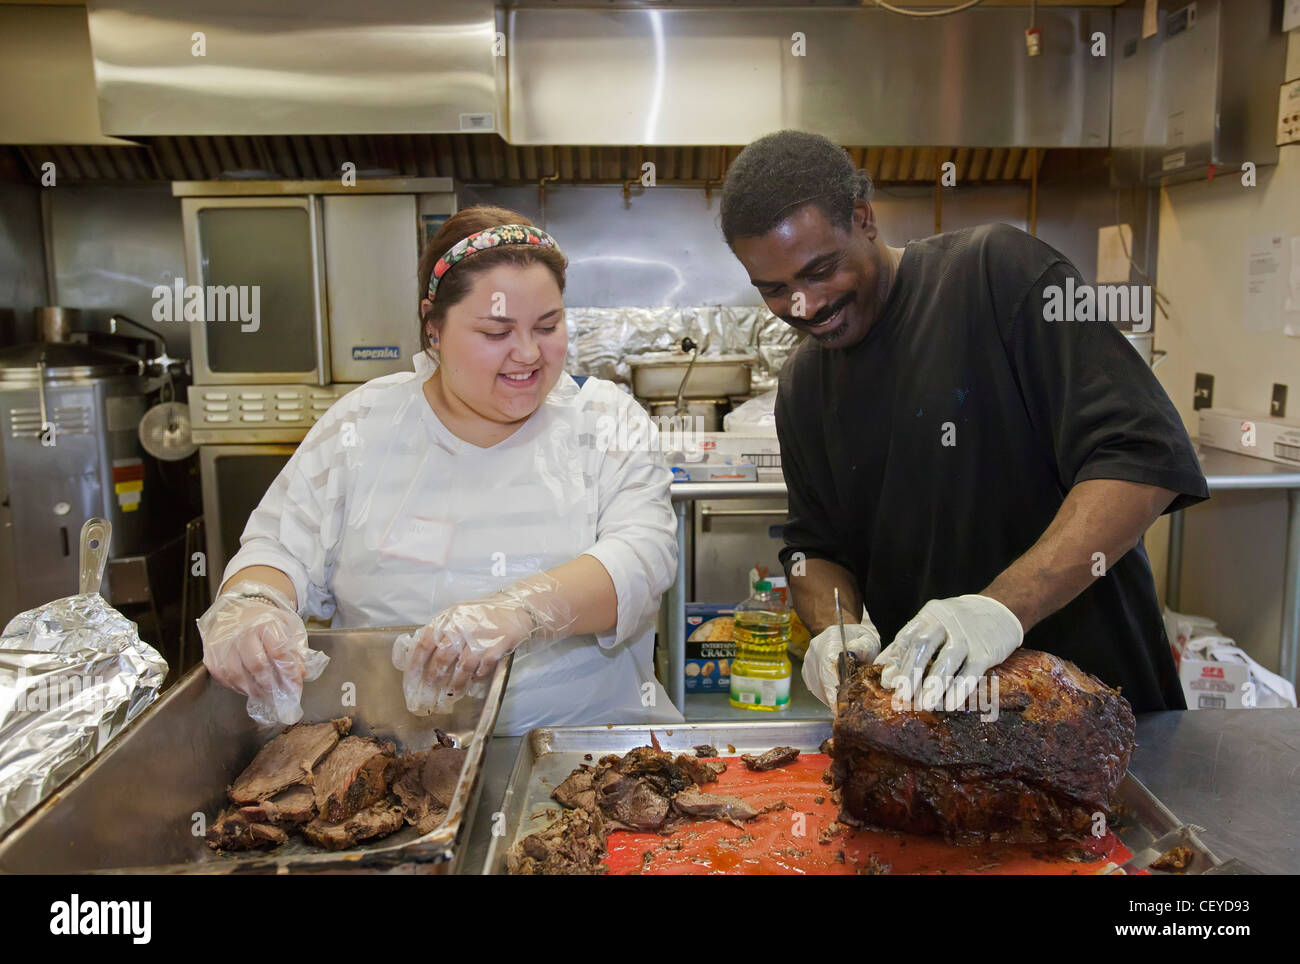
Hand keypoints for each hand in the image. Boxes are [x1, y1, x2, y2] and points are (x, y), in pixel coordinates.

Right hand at [198, 582, 328, 725]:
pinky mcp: (211, 655)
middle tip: (279, 694)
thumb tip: (301, 672)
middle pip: (257, 665)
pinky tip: (248, 687)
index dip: (289, 672)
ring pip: (237, 674)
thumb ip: (295, 649)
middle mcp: (242, 633)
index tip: (295, 686)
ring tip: (264, 694)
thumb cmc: (265, 621)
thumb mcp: (287, 627)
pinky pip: (223, 677)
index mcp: (265, 624)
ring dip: (253, 689)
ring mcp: (224, 644)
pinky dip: (237, 687)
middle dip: (270, 684)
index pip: (279, 652)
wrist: (237, 609)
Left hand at [392, 573, 575, 715]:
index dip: (416, 665)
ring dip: (456, 684)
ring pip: (462, 667)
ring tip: (451, 694)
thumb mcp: (457, 615)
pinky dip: (477, 677)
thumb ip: (441, 631)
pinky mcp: (498, 644)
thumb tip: (419, 654)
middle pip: (442, 659)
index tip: (412, 681)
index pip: (424, 643)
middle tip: (430, 693)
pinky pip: (484, 667)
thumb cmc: (483, 613)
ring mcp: (480, 636)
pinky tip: (474, 681)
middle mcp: (462, 626)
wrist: (516, 606)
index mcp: (448, 619)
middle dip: (434, 680)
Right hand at [802, 620, 881, 707]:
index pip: (827, 670)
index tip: (837, 706)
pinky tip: (833, 696)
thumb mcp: (867, 640)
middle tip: (842, 712)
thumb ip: (863, 647)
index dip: (832, 691)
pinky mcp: (807, 666)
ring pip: (815, 684)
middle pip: (821, 681)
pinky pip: (812, 684)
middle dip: (831, 698)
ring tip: (840, 705)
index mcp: (830, 643)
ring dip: (827, 696)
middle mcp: (815, 651)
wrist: (844, 630)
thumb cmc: (858, 637)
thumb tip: (854, 654)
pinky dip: (822, 692)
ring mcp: (809, 659)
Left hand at [873, 594, 1022, 709]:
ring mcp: (967, 636)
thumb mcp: (932, 623)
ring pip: (947, 659)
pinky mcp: (986, 650)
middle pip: (923, 646)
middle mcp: (946, 622)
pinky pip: (972, 670)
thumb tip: (881, 668)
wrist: (1000, 608)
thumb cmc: (958, 623)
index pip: (907, 637)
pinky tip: (951, 703)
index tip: (888, 682)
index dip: (896, 661)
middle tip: (903, 697)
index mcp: (929, 616)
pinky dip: (960, 688)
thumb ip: (908, 643)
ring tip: (924, 704)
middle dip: (910, 673)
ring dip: (934, 685)